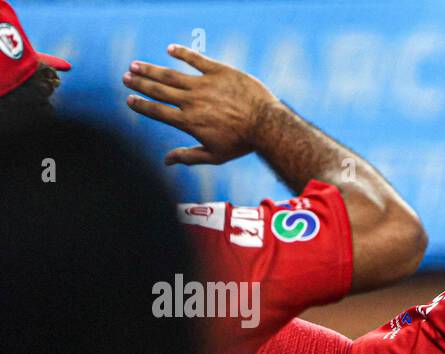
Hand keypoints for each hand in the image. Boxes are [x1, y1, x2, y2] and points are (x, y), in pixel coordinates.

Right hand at [123, 45, 278, 165]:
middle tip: (126, 77)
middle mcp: (192, 102)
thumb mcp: (215, 155)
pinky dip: (181, 52)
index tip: (130, 99)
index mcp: (189, 122)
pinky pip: (196, 59)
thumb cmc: (242, 143)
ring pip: (171, 74)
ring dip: (151, 69)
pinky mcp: (218, 71)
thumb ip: (189, 157)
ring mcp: (204, 85)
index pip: (158, 112)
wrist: (267, 125)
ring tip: (136, 64)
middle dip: (140, 83)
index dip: (141, 105)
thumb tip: (166, 161)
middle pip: (159, 90)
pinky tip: (170, 49)